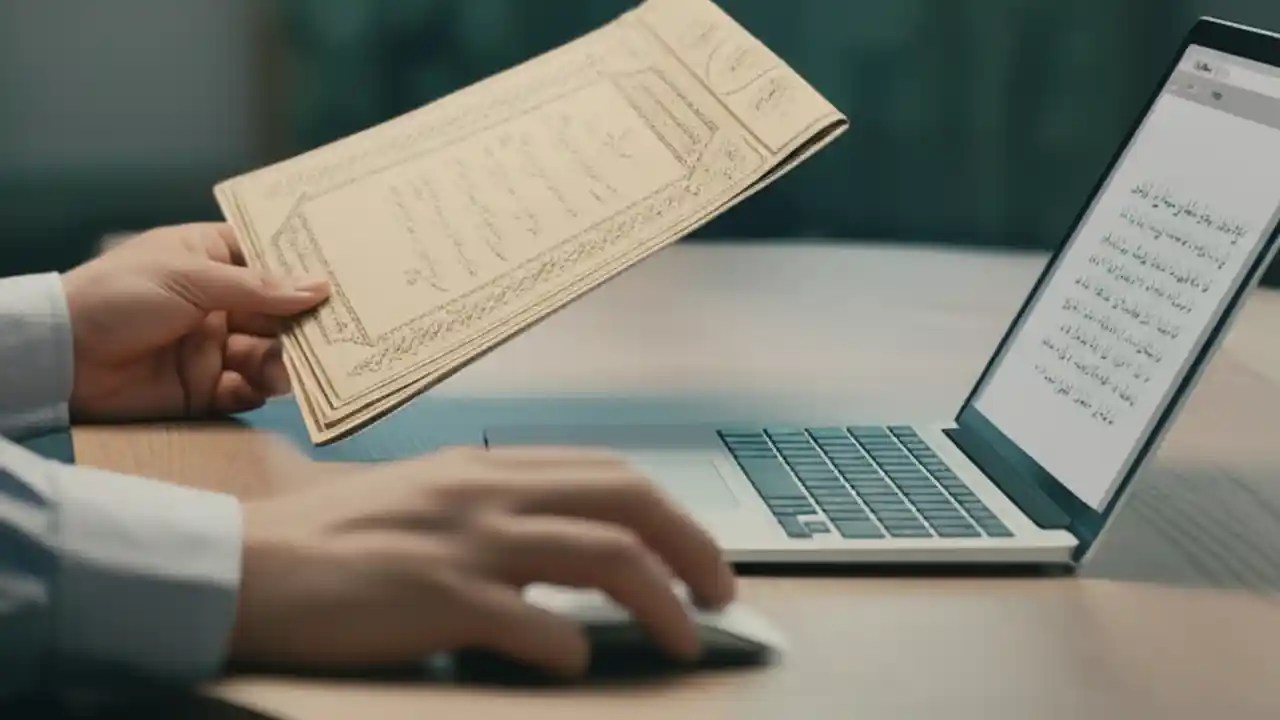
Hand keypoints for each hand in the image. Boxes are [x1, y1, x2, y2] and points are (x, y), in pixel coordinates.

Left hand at [61, 223, 329, 420]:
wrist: (60, 356)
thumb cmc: (118, 295)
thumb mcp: (190, 277)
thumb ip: (257, 286)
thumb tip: (319, 286)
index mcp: (211, 260)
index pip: (270, 260)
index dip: (305, 269)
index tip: (345, 279)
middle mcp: (219, 303)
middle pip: (278, 312)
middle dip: (304, 323)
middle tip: (335, 335)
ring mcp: (213, 346)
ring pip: (268, 353)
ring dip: (283, 361)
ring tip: (286, 370)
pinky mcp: (205, 388)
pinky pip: (247, 389)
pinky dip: (261, 389)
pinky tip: (267, 387)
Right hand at [231, 447, 736, 677]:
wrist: (244, 565)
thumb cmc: (329, 539)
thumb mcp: (424, 499)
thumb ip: (492, 509)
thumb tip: (561, 539)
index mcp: (487, 467)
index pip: (609, 472)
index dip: (669, 512)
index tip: (697, 551)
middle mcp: (488, 493)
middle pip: (628, 501)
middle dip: (692, 546)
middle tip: (721, 592)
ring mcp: (466, 542)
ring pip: (605, 556)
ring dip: (662, 600)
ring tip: (686, 638)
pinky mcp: (437, 597)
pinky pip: (534, 622)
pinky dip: (571, 648)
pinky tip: (574, 663)